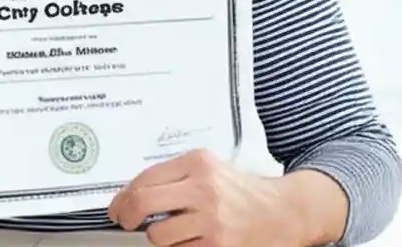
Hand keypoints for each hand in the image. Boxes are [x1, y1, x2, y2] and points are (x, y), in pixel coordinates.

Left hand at [107, 149, 303, 246]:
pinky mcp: (217, 245)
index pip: (145, 178)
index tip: (117, 207)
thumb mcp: (210, 169)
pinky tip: (192, 240)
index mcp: (198, 163)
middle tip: (125, 221)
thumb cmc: (244, 191)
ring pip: (158, 234)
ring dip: (159, 236)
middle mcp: (203, 188)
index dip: (123, 197)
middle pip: (144, 202)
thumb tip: (134, 193)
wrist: (284, 212)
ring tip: (175, 231)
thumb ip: (176, 176)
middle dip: (126, 215)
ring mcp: (211, 219)